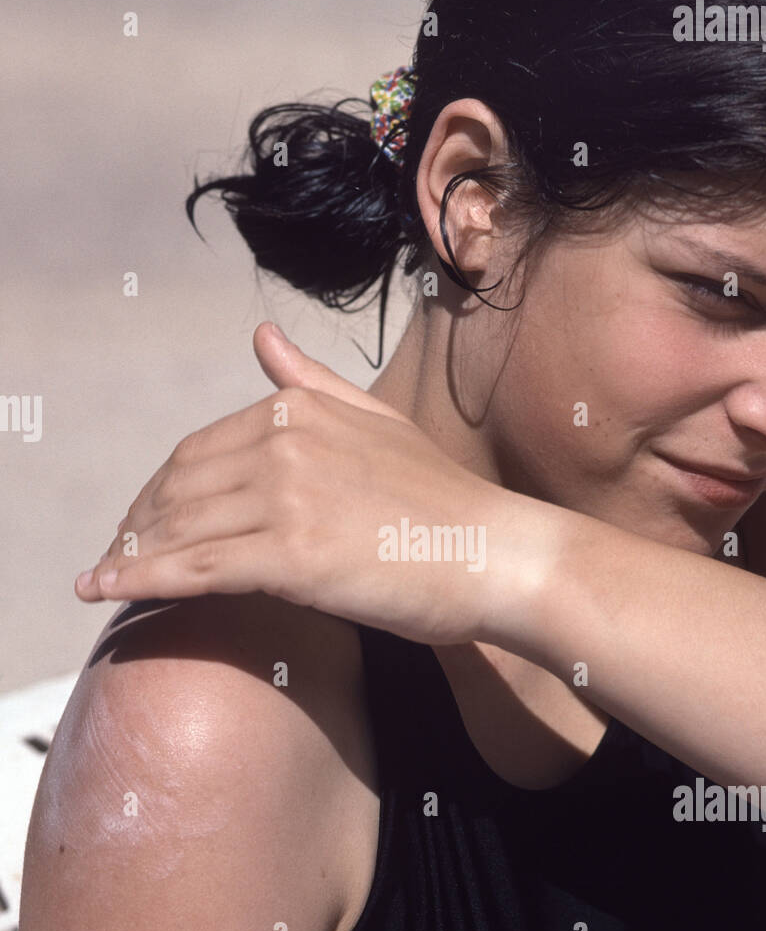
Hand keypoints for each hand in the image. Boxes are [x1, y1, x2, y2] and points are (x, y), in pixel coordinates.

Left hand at [73, 323, 540, 645]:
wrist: (499, 554)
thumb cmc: (446, 504)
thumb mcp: (380, 424)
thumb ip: (314, 384)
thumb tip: (261, 339)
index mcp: (301, 411)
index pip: (199, 451)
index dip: (160, 491)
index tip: (143, 521)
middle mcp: (286, 443)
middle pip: (177, 487)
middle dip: (138, 523)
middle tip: (115, 554)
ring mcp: (287, 497)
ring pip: (178, 527)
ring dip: (128, 554)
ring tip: (100, 578)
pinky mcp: (291, 555)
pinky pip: (195, 569)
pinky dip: (139, 579)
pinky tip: (102, 591)